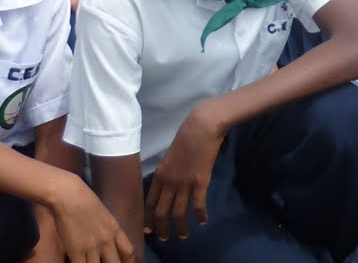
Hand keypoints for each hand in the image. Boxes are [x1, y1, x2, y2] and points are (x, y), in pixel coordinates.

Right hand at [34, 173, 136, 262]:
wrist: (69, 196)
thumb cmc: (84, 201)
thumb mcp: (104, 215)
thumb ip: (108, 229)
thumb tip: (111, 239)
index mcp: (115, 230)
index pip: (129, 251)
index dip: (129, 262)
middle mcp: (107, 240)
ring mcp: (92, 247)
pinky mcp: (76, 251)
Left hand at [144, 105, 223, 241]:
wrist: (202, 126)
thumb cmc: (188, 135)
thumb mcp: (171, 154)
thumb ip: (169, 170)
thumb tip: (170, 180)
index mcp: (160, 174)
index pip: (149, 203)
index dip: (148, 219)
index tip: (149, 229)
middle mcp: (169, 182)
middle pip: (161, 212)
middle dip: (161, 228)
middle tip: (164, 238)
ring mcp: (184, 183)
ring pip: (178, 213)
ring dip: (180, 227)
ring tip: (183, 236)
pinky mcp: (200, 182)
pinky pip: (198, 204)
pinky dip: (200, 215)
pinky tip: (203, 221)